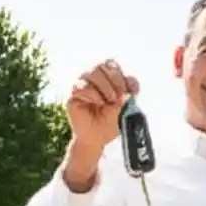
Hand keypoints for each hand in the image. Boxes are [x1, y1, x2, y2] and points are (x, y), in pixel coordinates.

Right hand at [61, 59, 138, 191]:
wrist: (97, 139)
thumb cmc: (110, 124)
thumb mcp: (125, 107)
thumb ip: (129, 93)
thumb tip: (131, 86)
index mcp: (107, 80)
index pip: (113, 66)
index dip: (122, 76)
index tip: (131, 90)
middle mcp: (94, 81)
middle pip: (103, 66)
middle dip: (115, 79)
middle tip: (119, 96)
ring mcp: (83, 87)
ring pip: (92, 74)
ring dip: (104, 86)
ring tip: (109, 101)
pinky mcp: (73, 96)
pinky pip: (80, 86)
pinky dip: (92, 93)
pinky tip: (98, 103)